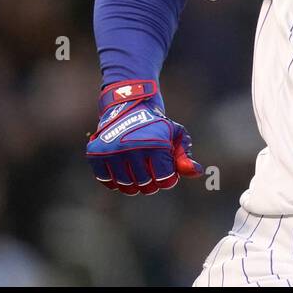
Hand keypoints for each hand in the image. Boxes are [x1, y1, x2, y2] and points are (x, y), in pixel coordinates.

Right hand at [85, 80, 203, 194]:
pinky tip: (122, 169)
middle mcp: (132, 147)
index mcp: (156, 144)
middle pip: (145, 185)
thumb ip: (185, 157)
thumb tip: (196, 172)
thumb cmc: (157, 124)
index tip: (166, 170)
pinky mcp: (96, 153)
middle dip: (151, 182)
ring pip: (125, 186)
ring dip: (133, 183)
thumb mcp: (176, 135)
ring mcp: (112, 151)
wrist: (128, 106)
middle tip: (151, 171)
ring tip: (137, 171)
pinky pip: (106, 181)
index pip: (164, 181)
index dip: (168, 179)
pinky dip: (115, 180)